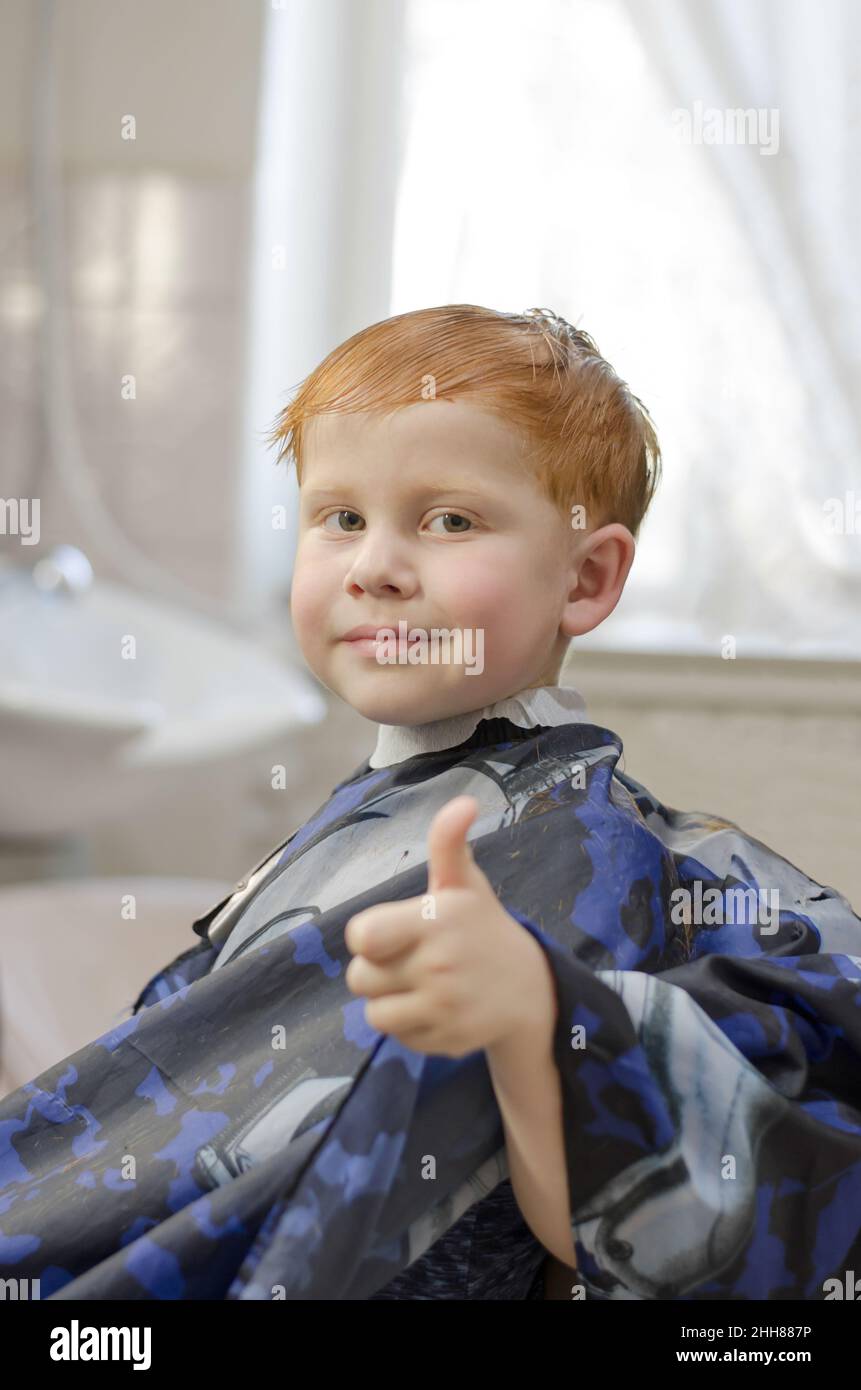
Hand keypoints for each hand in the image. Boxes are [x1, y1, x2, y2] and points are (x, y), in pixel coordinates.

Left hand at [344, 794, 548, 1057]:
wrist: (530, 990)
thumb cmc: (483, 929)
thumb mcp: (466, 885)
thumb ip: (449, 843)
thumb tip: (464, 802)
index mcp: (435, 921)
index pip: (362, 936)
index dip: (368, 936)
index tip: (392, 933)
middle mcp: (438, 965)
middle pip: (359, 978)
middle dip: (376, 970)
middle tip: (409, 960)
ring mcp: (443, 1007)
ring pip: (374, 1013)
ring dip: (388, 1001)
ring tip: (418, 985)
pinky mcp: (444, 1039)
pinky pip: (396, 1036)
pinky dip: (407, 1025)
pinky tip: (433, 1008)